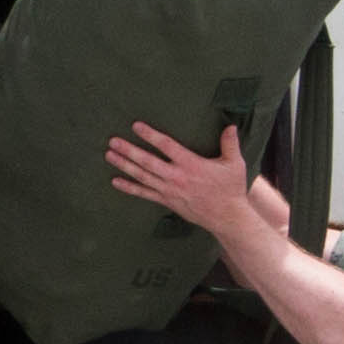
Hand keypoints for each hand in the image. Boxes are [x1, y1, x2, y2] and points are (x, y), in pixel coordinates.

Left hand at [104, 119, 283, 246]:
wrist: (227, 217)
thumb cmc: (230, 189)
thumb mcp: (235, 164)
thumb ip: (230, 144)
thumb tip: (231, 126)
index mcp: (191, 164)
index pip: (166, 146)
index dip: (150, 135)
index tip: (136, 126)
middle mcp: (176, 177)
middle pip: (147, 162)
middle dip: (129, 151)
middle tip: (112, 141)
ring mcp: (169, 190)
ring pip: (142, 176)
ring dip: (124, 165)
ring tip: (109, 155)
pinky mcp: (167, 201)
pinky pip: (144, 194)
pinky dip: (129, 188)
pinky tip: (115, 181)